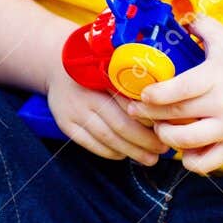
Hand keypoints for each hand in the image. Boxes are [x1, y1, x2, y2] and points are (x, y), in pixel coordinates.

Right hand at [46, 61, 166, 165]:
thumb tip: (163, 106)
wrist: (57, 65)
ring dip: (131, 151)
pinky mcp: (65, 124)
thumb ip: (133, 83)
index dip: (150, 119)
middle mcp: (87, 95)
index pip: (131, 104)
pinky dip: (110, 152)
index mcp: (103, 78)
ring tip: (149, 158)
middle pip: (120, 125)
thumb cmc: (94, 67)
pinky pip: (91, 144)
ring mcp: (74, 111)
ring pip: (107, 138)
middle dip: (144, 141)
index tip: (166, 128)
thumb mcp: (112, 66)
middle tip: (162, 149)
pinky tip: (124, 154)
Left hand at [126, 12, 222, 173]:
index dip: (157, 94)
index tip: (143, 93)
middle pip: (177, 115)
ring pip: (187, 142)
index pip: (182, 89)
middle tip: (135, 109)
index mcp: (216, 77)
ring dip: (166, 136)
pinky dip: (189, 160)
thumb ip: (199, 24)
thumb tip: (172, 11)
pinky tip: (182, 148)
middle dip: (149, 114)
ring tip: (159, 126)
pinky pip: (205, 163)